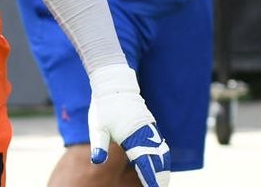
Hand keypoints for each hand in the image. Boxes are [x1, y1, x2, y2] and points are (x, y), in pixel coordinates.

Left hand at [88, 64, 170, 186]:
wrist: (114, 84)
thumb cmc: (104, 107)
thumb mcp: (97, 127)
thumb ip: (99, 145)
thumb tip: (96, 160)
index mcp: (132, 136)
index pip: (145, 163)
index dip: (150, 178)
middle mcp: (145, 133)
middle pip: (158, 160)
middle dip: (161, 177)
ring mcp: (150, 129)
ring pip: (163, 152)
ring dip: (164, 168)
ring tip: (161, 182)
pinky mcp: (150, 125)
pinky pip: (161, 144)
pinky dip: (163, 157)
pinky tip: (161, 164)